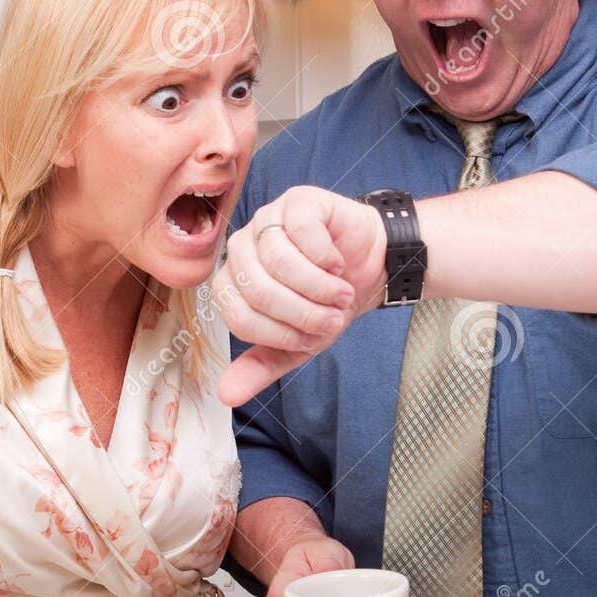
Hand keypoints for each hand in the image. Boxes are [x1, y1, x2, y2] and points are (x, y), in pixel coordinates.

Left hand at [215, 187, 386, 405]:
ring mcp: (267, 220)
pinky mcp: (297, 201)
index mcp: (232, 282)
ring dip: (320, 289)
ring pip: (280, 262)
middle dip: (303, 314)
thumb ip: (260, 367)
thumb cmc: (327, 302)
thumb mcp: (296, 344)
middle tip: (332, 317)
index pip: (238, 316)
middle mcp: (242, 247)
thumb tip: (226, 395)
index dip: (279, 334)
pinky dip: (328, 259)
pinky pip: (303, 234)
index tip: (310, 338)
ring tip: (340, 295)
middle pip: (257, 290)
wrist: (370, 268)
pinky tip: (338, 263)